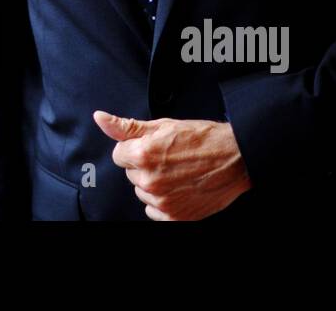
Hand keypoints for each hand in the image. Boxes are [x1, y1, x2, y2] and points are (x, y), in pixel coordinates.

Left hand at [94, 110, 250, 220]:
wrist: (235, 159)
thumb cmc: (202, 139)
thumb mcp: (162, 125)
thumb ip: (126, 126)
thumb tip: (100, 119)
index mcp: (143, 155)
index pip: (119, 154)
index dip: (134, 148)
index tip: (153, 146)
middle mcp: (150, 180)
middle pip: (130, 173)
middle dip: (144, 165)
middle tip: (168, 158)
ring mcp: (163, 201)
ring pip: (142, 191)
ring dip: (154, 183)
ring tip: (176, 171)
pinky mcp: (175, 216)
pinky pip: (153, 210)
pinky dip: (163, 201)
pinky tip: (179, 187)